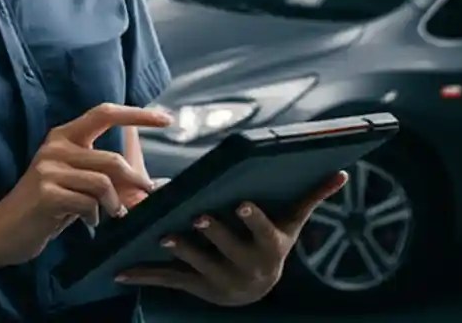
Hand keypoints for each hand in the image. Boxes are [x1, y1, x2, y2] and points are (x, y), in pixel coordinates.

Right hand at [0, 103, 173, 266]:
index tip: (166, 118)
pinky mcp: (47, 193)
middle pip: (112, 159)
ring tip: (110, 214)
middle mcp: (55, 146)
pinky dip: (95, 217)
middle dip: (135, 183)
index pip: (104, 114)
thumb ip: (107, 178)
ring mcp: (48, 168)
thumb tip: (150, 184)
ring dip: (113, 205)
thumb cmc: (47, 207)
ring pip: (103, 183)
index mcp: (64, 136)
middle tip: (145, 197)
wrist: (4, 229)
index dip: (136, 114)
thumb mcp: (78, 185)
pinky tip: (87, 222)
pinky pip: (89, 204)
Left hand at [115, 170, 350, 306]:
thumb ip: (311, 196)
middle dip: (213, 233)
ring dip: (180, 249)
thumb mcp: (291, 222)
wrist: (254, 288)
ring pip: (196, 265)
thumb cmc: (271, 242)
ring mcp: (219, 280)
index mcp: (269, 248)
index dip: (252, 220)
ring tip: (162, 234)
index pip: (262, 233)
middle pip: (227, 249)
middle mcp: (246, 269)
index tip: (241, 203)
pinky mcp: (194, 287)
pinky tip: (119, 270)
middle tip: (196, 215)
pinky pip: (167, 280)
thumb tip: (342, 172)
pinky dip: (143, 275)